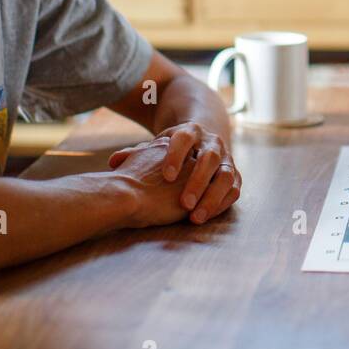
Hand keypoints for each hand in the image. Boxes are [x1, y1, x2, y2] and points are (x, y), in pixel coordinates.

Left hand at [108, 121, 239, 224]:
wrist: (202, 141)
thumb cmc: (172, 149)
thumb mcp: (157, 147)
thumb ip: (137, 154)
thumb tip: (114, 161)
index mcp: (191, 131)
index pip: (185, 138)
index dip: (176, 156)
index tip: (166, 177)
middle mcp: (212, 142)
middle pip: (209, 158)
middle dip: (197, 181)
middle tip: (184, 204)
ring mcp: (226, 159)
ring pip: (225, 175)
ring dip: (212, 197)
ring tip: (195, 217)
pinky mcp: (234, 175)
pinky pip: (234, 189)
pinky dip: (222, 203)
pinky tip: (206, 216)